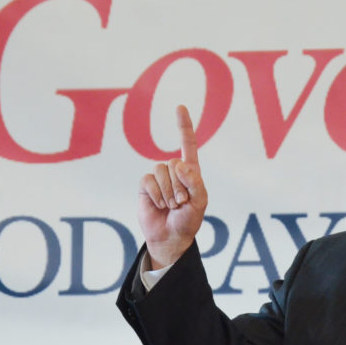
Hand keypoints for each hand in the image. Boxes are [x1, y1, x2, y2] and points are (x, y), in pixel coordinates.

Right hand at [136, 105, 207, 268]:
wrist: (171, 237)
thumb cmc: (188, 220)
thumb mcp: (200, 201)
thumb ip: (195, 181)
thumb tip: (179, 164)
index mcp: (190, 171)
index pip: (187, 143)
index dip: (183, 125)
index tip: (179, 107)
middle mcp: (173, 171)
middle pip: (174, 164)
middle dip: (180, 186)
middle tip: (181, 203)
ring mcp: (158, 177)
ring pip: (161, 171)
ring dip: (168, 192)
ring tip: (171, 205)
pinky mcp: (145, 185)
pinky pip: (149, 180)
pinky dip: (156, 195)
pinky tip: (159, 205)